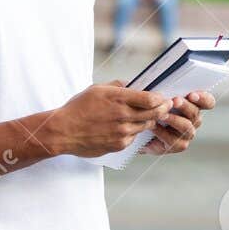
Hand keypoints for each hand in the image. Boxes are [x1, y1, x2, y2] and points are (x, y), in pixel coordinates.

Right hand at [46, 80, 171, 157]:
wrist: (63, 131)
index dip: (161, 98)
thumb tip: (132, 84)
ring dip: (149, 121)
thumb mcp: (96, 89)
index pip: (151, 99)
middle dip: (162, 109)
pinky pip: (134, 137)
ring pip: (146, 126)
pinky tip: (126, 127)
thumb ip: (117, 86)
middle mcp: (122, 116)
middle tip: (166, 106)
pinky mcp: (119, 144)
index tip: (163, 97)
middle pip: (154, 113)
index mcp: (118, 99)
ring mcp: (122, 132)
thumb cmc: (77, 108)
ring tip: (147, 116)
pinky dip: (134, 131)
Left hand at [144, 90, 215, 154]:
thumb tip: (168, 80)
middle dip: (185, 106)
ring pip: (187, 127)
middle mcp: (193, 120)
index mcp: (193, 105)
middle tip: (174, 101)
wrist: (138, 128)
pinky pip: (174, 140)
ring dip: (175, 120)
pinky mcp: (178, 145)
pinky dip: (163, 133)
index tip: (192, 94)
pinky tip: (153, 126)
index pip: (208, 102)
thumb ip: (166, 90)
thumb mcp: (156, 96)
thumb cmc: (148, 108)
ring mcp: (187, 134)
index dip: (203, 98)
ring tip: (161, 115)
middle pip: (196, 113)